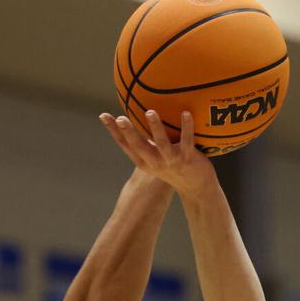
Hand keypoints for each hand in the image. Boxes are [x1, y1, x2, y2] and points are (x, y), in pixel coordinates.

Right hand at [100, 109, 215, 197]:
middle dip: (129, 132)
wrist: (196, 187)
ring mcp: (171, 161)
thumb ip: (147, 142)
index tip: (103, 116)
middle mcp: (155, 162)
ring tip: (150, 112)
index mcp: (144, 161)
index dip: (113, 131)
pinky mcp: (188, 159)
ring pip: (162, 144)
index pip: (125, 144)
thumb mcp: (156, 157)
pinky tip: (186, 113)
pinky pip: (187, 141)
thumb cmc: (174, 166)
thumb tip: (140, 115)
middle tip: (120, 118)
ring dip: (155, 128)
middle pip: (139, 146)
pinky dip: (187, 127)